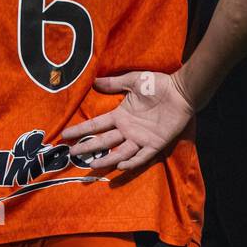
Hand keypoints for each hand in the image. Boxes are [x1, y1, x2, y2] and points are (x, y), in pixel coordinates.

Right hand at [63, 71, 195, 172]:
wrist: (181, 91)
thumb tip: (94, 81)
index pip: (96, 125)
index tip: (64, 135)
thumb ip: (114, 84)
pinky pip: (142, 157)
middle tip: (71, 155)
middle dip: (88, 148)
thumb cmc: (158, 85)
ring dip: (107, 159)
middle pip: (103, 142)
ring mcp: (141, 138)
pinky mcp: (156, 144)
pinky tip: (120, 166)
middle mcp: (128, 130)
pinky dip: (132, 162)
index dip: (81, 130)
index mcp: (121, 116)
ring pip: (120, 153)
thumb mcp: (133, 81)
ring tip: (93, 166)